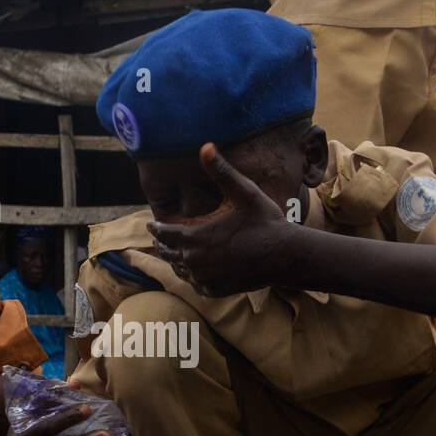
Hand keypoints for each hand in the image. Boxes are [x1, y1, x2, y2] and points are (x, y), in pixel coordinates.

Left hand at [147, 142, 300, 296]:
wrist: (286, 256)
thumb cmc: (265, 221)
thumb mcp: (243, 192)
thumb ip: (221, 171)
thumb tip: (206, 145)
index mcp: (195, 237)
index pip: (163, 234)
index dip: (155, 227)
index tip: (150, 224)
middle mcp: (195, 261)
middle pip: (168, 253)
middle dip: (162, 244)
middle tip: (157, 238)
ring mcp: (204, 279)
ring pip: (180, 270)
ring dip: (175, 260)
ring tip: (173, 254)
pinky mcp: (215, 290)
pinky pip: (195, 284)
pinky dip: (191, 276)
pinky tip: (193, 271)